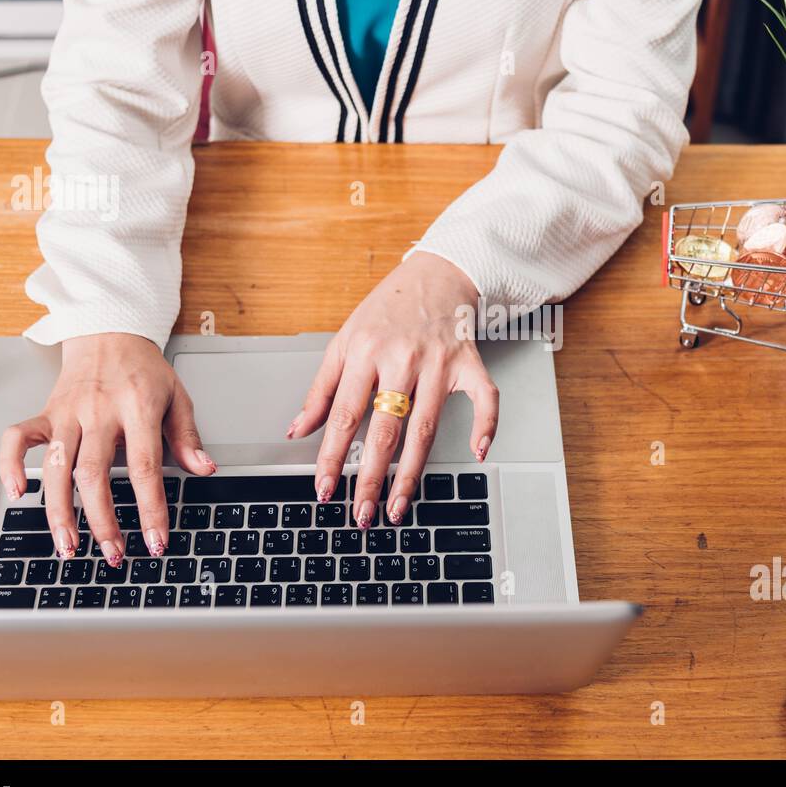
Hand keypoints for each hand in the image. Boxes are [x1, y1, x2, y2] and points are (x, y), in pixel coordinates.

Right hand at [0, 333, 215, 563]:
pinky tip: (17, 493)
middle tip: (114, 554)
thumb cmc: (143, 370)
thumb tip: (205, 470)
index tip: (155, 540)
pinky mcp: (45, 413)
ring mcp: (67, 413)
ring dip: (60, 511)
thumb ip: (187, 437)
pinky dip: (10, 465)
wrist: (108, 333)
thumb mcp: (177, 397)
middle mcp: (98, 412)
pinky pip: (17, 438)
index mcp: (137, 408)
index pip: (145, 466)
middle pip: (94, 474)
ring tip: (69, 546)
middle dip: (103, 520)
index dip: (150, 507)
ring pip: (57, 467)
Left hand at [289, 251, 498, 527]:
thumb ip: (321, 388)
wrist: (435, 273)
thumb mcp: (343, 340)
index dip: (333, 457)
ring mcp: (438, 362)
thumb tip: (298, 429)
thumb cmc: (386, 310)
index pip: (343, 416)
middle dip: (372, 478)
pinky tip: (478, 452)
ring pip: (425, 427)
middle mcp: (401, 359)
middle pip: (384, 430)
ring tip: (400, 505)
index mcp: (364, 352)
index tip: (325, 489)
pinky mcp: (469, 362)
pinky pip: (484, 398)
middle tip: (362, 514)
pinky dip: (486, 425)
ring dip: (412, 472)